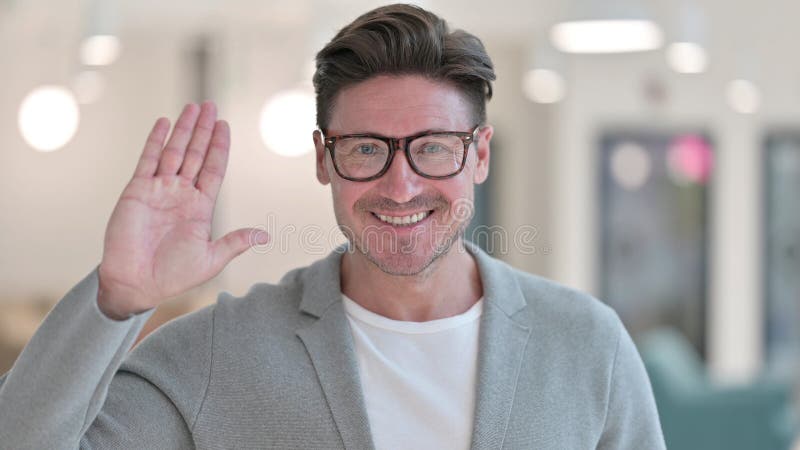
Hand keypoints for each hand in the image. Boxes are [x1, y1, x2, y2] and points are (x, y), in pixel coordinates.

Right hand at [97, 102, 268, 319]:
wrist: (137, 284)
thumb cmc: (174, 275)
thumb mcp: (211, 259)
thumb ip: (235, 242)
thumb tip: (265, 235)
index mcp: (200, 207)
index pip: (213, 169)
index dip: (219, 147)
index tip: (225, 126)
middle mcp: (180, 194)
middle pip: (195, 154)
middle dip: (203, 130)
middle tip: (211, 105)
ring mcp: (158, 190)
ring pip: (174, 151)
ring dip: (184, 129)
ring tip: (193, 107)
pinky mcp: (136, 191)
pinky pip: (148, 160)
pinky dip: (156, 140)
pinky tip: (164, 123)